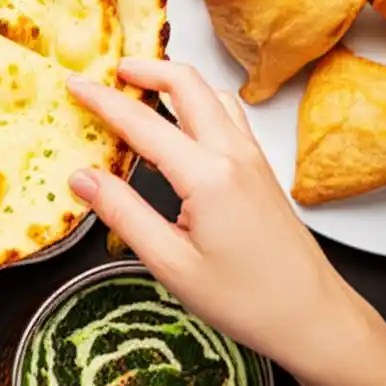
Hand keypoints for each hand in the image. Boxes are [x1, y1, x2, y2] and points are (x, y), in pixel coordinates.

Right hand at [65, 59, 379, 378]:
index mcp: (207, 175)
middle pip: (188, 84)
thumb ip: (122, 213)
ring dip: (175, 83)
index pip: (143, 122)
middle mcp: (233, 155)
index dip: (102, 100)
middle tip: (110, 74)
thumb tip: (82, 178)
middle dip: (146, 69)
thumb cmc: (245, 299)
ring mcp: (252, 158)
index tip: (73, 85)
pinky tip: (180, 124)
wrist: (312, 316)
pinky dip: (197, 103)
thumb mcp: (170, 263)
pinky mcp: (260, 170)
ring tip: (141, 91)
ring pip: (212, 95)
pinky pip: (227, 117)